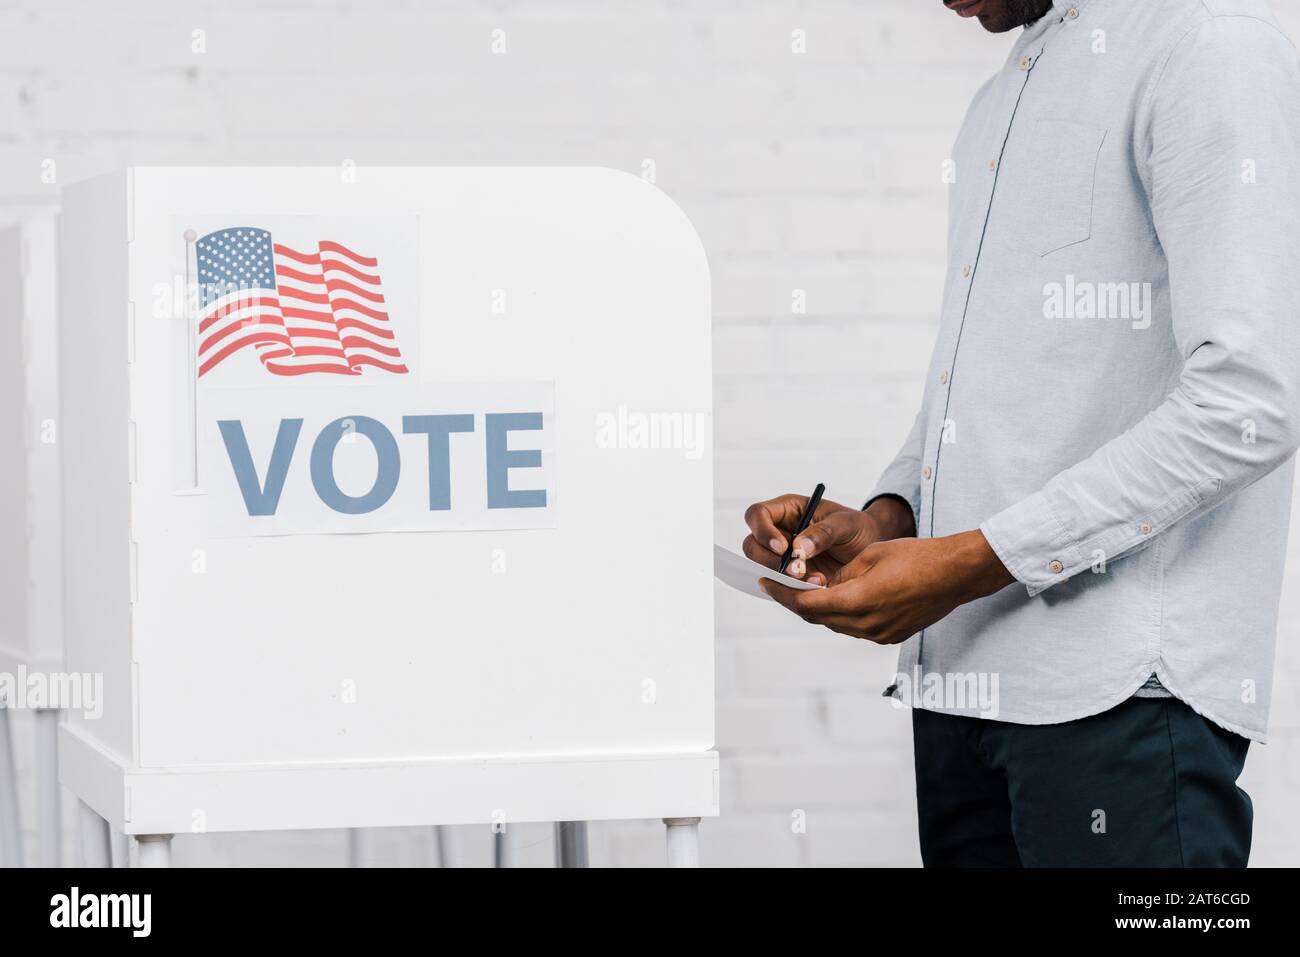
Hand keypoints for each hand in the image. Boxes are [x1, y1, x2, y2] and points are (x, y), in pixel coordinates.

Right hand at [742, 493, 914, 585]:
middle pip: (752, 545)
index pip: (757, 515)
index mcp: (788, 511)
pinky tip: (819, 587)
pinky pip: (780, 586)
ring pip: (763, 569)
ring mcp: (783, 557)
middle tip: (797, 571)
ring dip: (785, 579)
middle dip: (770, 561)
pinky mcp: (791, 578)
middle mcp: (779, 533)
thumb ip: (823, 532)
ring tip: (818, 581)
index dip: (763, 531)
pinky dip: (795, 591)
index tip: (784, 548)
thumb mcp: (846, 523)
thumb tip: (799, 548)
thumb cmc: (858, 528)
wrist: (871, 551)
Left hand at [759, 530, 1015, 643]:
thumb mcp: (870, 556)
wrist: (955, 575)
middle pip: (817, 617)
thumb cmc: (917, 557)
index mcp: (858, 601)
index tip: (765, 582)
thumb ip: (840, 574)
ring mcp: (878, 634)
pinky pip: (853, 627)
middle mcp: (866, 625)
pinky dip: (840, 614)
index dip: (782, 593)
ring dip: (818, 609)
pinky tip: (836, 598)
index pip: (806, 604)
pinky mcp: (889, 636)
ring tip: (803, 589)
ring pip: (835, 624)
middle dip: (796, 601)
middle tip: (778, 584)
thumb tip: (820, 584)